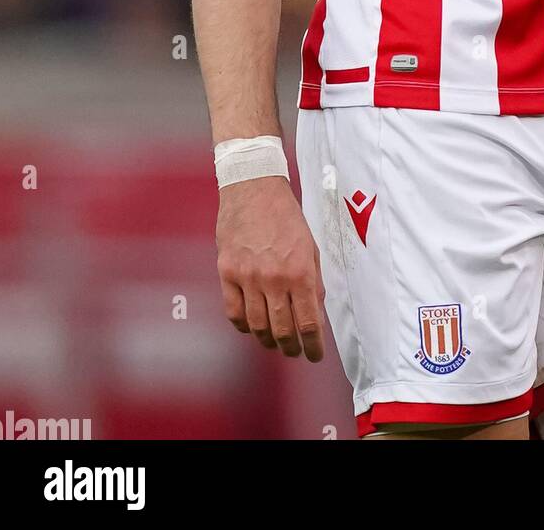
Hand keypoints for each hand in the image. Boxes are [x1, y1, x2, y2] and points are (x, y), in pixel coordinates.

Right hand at [216, 174, 324, 360]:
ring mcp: (248, 277)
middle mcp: (274, 278)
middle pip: (283, 331)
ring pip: (258, 326)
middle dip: (292, 348)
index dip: (313, 345)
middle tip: (296, 352)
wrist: (254, 188)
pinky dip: (244, 325)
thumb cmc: (286, 216)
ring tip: (275, 343)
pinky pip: (234, 312)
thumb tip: (315, 314)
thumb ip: (313, 282)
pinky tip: (252, 326)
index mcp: (301, 271)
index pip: (309, 322)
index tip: (315, 355)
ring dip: (268, 341)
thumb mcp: (310, 246)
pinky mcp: (227, 272)